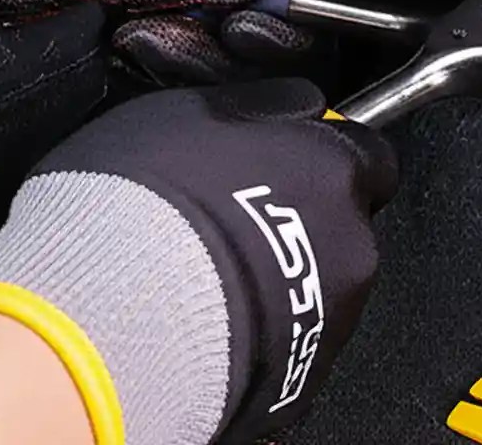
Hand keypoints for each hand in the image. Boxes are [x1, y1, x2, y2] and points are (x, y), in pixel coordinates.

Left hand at [0, 0, 312, 83]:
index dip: (271, 5)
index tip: (249, 31)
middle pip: (241, 17)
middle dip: (218, 37)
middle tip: (164, 34)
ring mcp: (135, 7)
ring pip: (210, 54)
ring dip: (185, 56)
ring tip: (128, 39)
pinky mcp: (112, 53)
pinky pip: (170, 78)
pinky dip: (159, 75)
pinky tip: (121, 56)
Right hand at [0, 78, 396, 444]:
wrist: (111, 314)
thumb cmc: (142, 202)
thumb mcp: (194, 110)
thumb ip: (261, 108)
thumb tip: (294, 106)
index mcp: (334, 168)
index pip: (370, 155)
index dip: (328, 159)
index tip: (291, 165)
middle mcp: (353, 242)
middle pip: (348, 225)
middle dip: (304, 224)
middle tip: (239, 227)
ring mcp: (335, 314)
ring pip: (321, 287)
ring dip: (281, 282)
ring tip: (213, 283)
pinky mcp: (304, 374)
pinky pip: (291, 344)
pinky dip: (262, 336)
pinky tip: (212, 327)